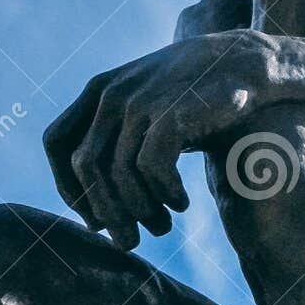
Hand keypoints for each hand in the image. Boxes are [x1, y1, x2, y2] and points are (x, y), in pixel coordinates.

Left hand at [45, 34, 264, 249]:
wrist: (247, 62)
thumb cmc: (200, 97)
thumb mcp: (150, 109)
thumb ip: (120, 141)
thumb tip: (99, 207)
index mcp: (98, 90)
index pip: (57, 143)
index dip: (69, 185)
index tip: (96, 216)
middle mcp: (111, 94)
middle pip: (86, 166)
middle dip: (106, 211)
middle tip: (129, 241)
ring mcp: (141, 102)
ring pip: (120, 173)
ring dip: (140, 210)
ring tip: (163, 227)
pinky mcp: (171, 114)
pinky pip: (152, 167)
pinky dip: (164, 193)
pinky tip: (181, 204)